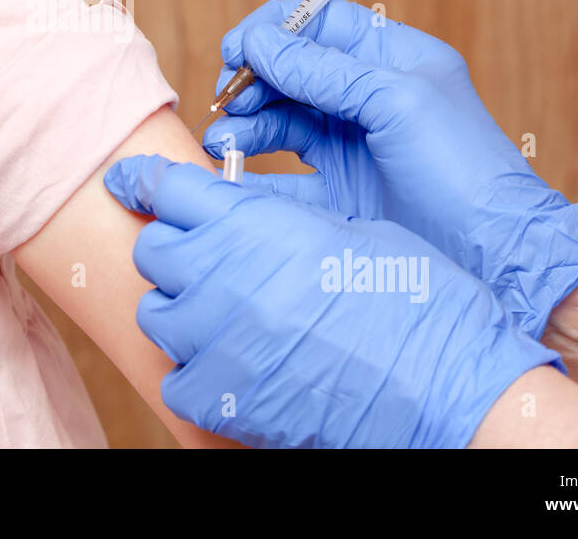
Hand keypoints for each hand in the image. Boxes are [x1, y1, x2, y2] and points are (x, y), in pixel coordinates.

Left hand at [103, 154, 563, 448]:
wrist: (447, 389)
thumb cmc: (418, 301)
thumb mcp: (350, 230)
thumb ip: (282, 220)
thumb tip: (248, 220)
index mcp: (255, 221)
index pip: (166, 186)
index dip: (146, 180)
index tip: (130, 182)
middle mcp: (221, 273)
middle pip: (153, 248)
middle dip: (175, 248)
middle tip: (208, 261)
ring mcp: (214, 339)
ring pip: (156, 312)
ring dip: (181, 309)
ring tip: (223, 317)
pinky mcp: (220, 398)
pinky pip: (175, 378)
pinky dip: (195, 372)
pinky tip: (231, 367)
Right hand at [201, 0, 577, 339]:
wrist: (494, 256)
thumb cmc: (462, 170)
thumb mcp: (396, 103)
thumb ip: (324, 71)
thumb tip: (259, 43)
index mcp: (392, 58)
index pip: (318, 22)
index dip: (271, 30)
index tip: (234, 51)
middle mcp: (368, 96)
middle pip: (292, 71)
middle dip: (252, 80)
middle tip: (226, 101)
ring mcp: (352, 145)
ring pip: (281, 120)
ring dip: (246, 125)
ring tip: (223, 142)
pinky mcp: (339, 193)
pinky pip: (283, 175)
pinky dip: (253, 172)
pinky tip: (231, 173)